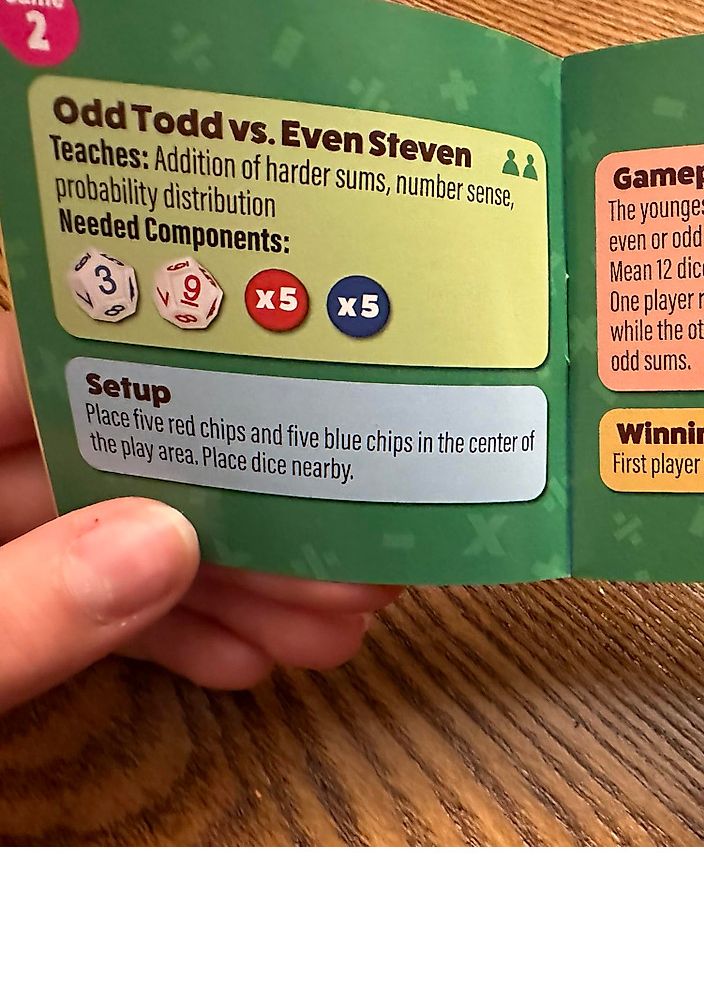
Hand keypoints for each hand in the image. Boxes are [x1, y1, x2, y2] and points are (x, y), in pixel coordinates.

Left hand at [0, 308, 395, 714]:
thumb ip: (16, 607)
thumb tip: (161, 545)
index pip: (57, 365)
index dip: (179, 367)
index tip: (293, 389)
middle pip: (119, 468)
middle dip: (243, 511)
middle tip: (349, 542)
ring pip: (119, 549)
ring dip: (227, 587)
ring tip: (330, 620)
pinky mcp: (7, 625)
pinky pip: (90, 615)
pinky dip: (164, 640)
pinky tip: (245, 658)